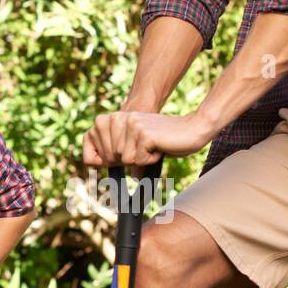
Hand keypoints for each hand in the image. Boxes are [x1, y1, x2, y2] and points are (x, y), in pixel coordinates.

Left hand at [82, 110, 212, 167]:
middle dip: (129, 160)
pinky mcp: (143, 134)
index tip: (117, 160)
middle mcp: (122, 118)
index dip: (103, 158)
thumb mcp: (141, 144)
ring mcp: (132, 125)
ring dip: (142, 159)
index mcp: (118, 118)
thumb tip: (108, 168)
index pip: (93, 143)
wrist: (194, 129)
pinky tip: (160, 148)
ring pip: (126, 160)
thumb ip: (125, 151)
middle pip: (112, 156)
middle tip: (148, 149)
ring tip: (155, 147)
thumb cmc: (169, 140)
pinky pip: (138, 161)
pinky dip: (151, 160)